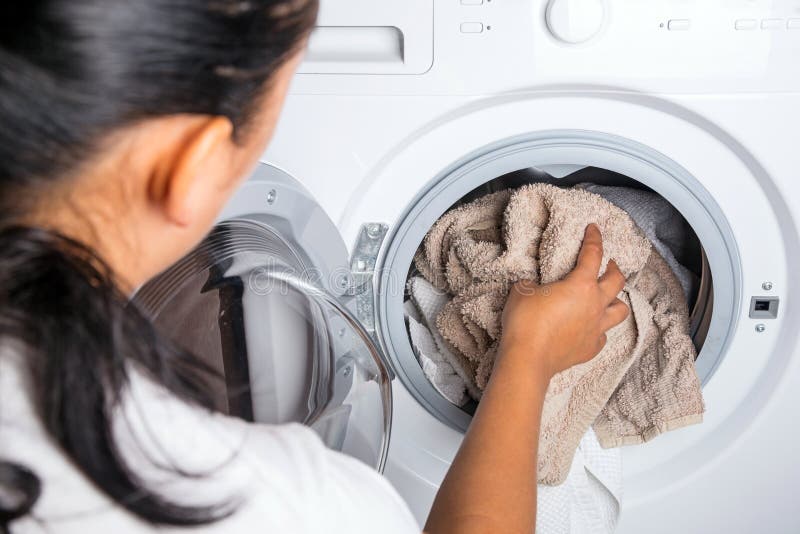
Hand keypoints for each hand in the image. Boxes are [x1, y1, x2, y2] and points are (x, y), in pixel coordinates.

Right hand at [498, 224, 628, 380]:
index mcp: (581, 285)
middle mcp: (595, 305)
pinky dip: (599, 328)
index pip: (593, 254)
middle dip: (614, 268)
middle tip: (608, 264)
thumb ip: (532, 284)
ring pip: (620, 311)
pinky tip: (590, 327)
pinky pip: (603, 335)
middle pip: (617, 281)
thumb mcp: (522, 291)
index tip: (594, 229)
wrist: (528, 359)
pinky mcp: (591, 348)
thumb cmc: (526, 322)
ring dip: (616, 300)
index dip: (595, 238)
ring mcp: (596, 328)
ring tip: (607, 297)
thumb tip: (535, 286)